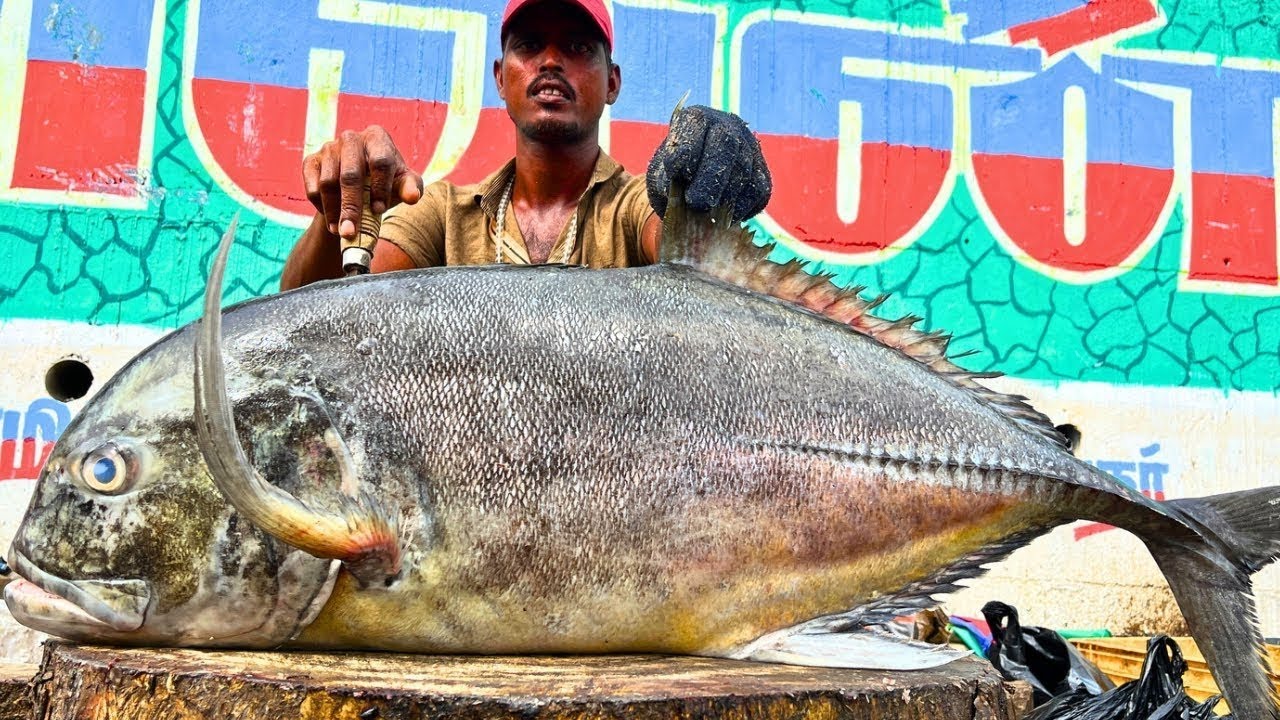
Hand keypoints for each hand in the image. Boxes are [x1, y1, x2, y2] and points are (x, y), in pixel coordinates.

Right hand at [302, 126, 423, 239]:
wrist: (359, 185)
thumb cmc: (386, 183)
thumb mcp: (402, 185)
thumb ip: (411, 188)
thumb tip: (412, 197)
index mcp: (377, 138)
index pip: (380, 161)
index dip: (380, 188)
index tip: (380, 210)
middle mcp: (351, 138)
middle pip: (350, 175)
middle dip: (351, 207)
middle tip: (350, 232)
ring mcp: (329, 148)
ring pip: (328, 183)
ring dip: (334, 211)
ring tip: (343, 232)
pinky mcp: (311, 161)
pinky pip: (312, 187)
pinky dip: (321, 207)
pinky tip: (332, 220)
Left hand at [645, 105, 771, 221]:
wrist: (694, 187)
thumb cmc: (673, 178)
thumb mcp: (660, 177)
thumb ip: (665, 182)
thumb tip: (681, 196)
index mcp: (696, 118)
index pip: (695, 123)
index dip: (685, 148)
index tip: (673, 171)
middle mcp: (727, 125)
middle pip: (727, 143)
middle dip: (711, 176)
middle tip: (696, 203)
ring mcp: (749, 147)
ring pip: (744, 170)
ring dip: (724, 197)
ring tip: (705, 215)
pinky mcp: (762, 172)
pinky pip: (757, 191)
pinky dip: (741, 207)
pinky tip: (723, 217)